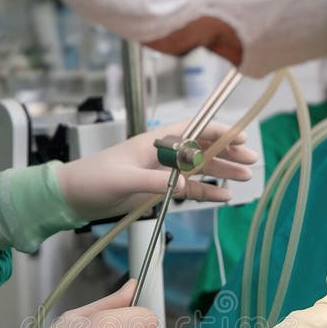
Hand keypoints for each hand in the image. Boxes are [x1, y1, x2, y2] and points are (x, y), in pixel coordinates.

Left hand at [56, 121, 256, 220]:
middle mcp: (162, 153)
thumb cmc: (94, 179)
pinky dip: (207, 193)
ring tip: (245, 179)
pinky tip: (223, 197)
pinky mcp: (159, 189)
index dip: (218, 131)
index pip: (193, 130)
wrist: (75, 196)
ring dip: (222, 173)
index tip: (240, 136)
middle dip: (227, 154)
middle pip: (202, 150)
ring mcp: (162, 172)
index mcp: (154, 141)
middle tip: (251, 162)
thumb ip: (155, 182)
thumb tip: (185, 185)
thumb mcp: (125, 179)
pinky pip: (189, 190)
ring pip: (199, 170)